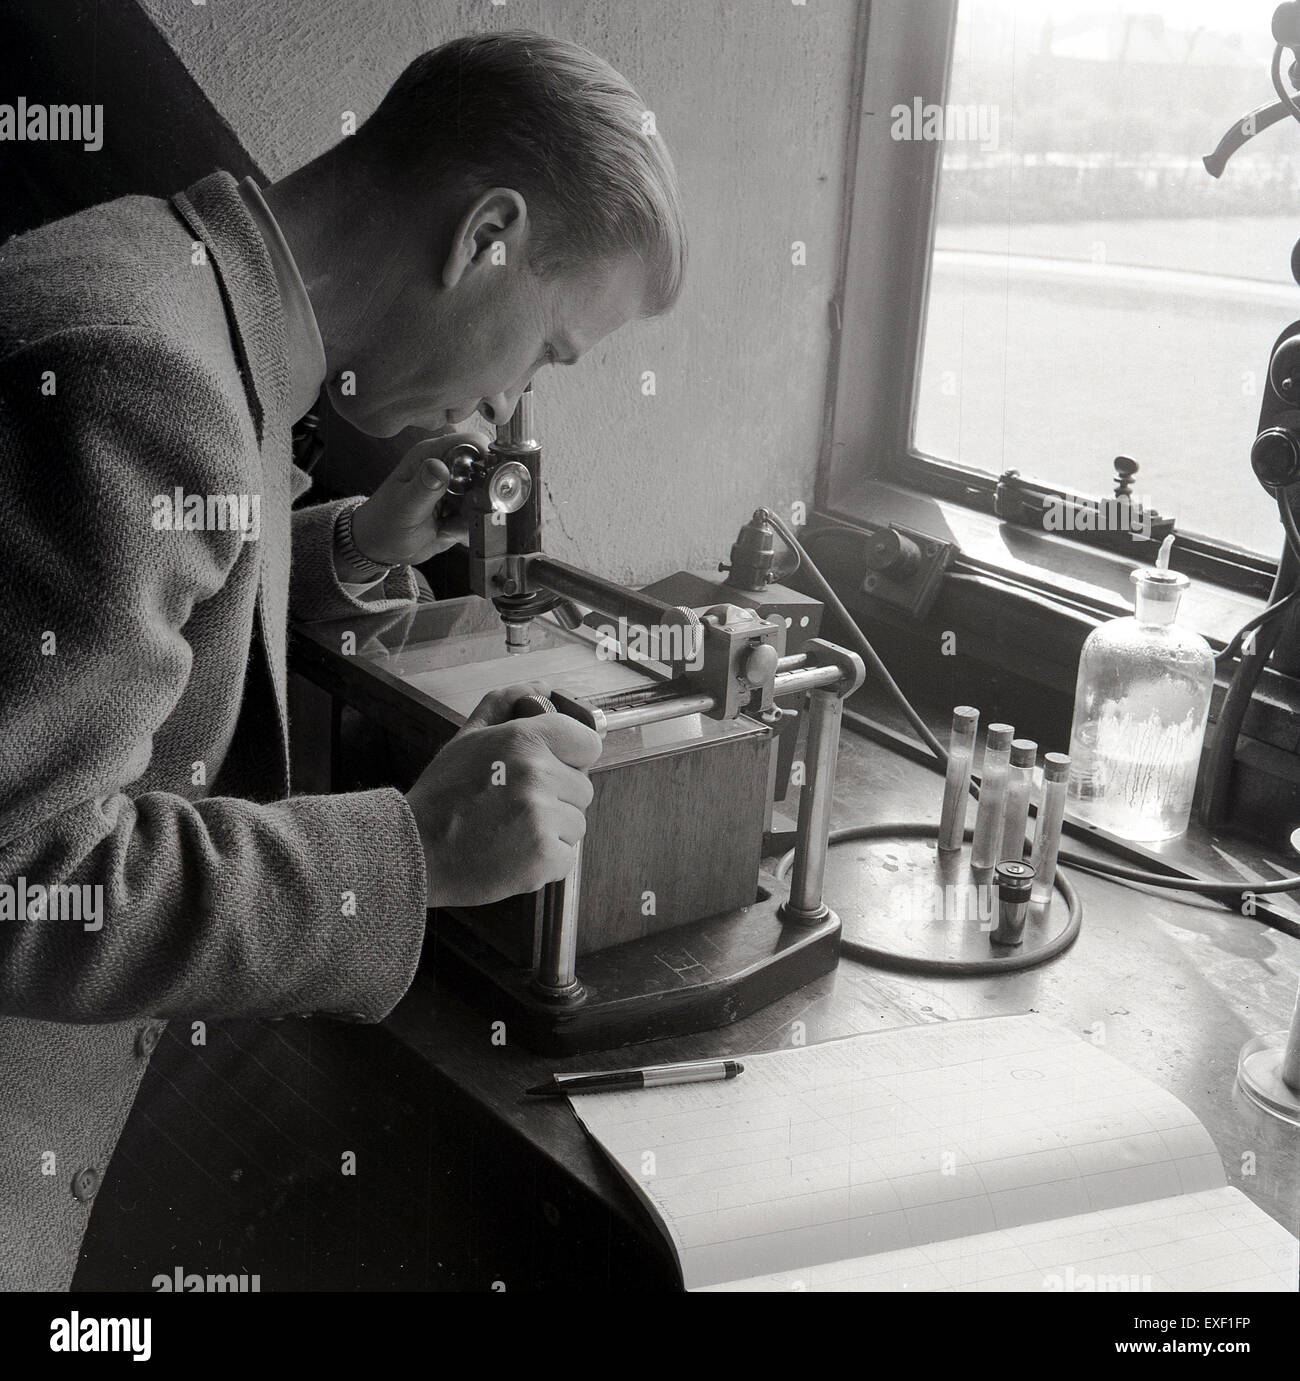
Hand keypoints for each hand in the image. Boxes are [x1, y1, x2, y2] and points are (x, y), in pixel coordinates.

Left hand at [350, 428, 490, 567]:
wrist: (381, 546)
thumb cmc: (384, 523)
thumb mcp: (404, 507)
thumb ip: (423, 487)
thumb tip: (439, 466)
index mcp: (431, 455)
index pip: (472, 443)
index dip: (486, 459)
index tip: (487, 485)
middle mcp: (447, 467)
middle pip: (487, 471)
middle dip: (482, 496)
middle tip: (459, 515)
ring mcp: (456, 487)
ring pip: (486, 497)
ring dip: (473, 516)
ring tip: (446, 525)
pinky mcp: (460, 506)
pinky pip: (479, 515)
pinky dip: (468, 528)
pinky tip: (445, 531)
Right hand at [405, 684, 602, 908]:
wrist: (416, 852)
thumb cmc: (441, 797)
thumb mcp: (468, 738)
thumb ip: (504, 704)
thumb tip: (540, 689)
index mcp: (523, 739)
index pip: (588, 743)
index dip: (572, 758)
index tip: (555, 768)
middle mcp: (536, 774)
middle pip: (582, 787)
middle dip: (557, 797)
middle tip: (515, 805)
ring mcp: (541, 817)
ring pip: (576, 823)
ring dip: (551, 830)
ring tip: (511, 830)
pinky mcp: (544, 856)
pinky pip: (566, 856)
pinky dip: (545, 860)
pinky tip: (513, 853)